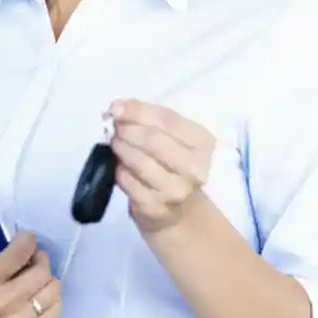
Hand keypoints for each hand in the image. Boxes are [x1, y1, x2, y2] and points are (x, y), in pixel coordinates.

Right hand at [0, 217, 61, 317]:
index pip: (21, 252)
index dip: (27, 240)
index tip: (23, 240)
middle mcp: (2, 303)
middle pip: (41, 271)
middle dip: (39, 258)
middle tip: (32, 258)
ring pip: (51, 291)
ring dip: (47, 279)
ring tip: (36, 277)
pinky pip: (53, 313)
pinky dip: (51, 301)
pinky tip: (38, 297)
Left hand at [109, 99, 215, 234]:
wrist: (180, 210)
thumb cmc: (173, 164)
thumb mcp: (172, 138)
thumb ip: (150, 119)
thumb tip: (118, 107)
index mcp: (202, 142)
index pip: (167, 120)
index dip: (138, 111)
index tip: (116, 107)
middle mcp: (194, 167)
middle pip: (153, 139)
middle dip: (128, 129)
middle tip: (115, 127)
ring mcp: (176, 190)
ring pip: (139, 161)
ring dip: (121, 147)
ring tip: (116, 143)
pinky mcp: (155, 207)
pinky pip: (128, 181)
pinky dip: (119, 170)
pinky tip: (120, 166)